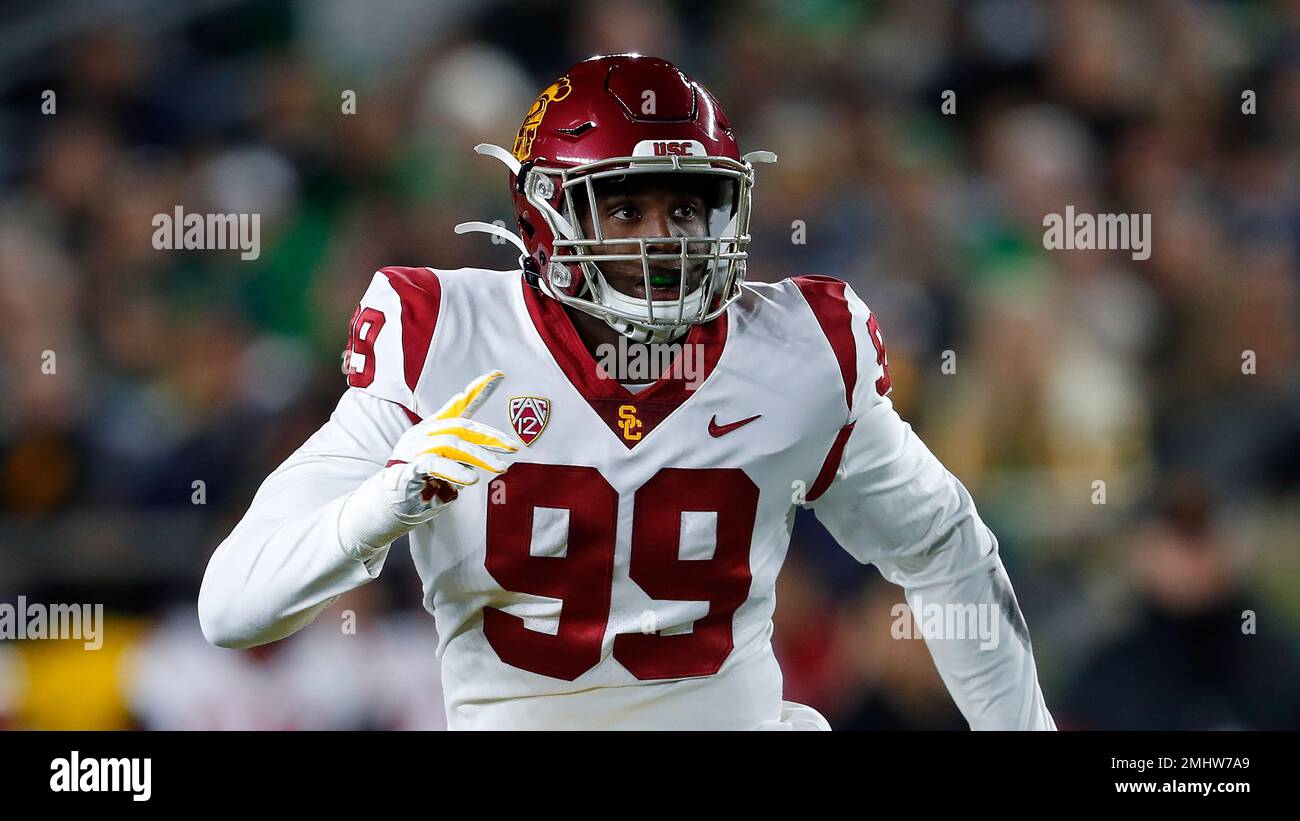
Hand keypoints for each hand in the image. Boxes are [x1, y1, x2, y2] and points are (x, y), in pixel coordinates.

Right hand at [339, 370, 519, 554]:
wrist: (388, 503)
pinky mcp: (410, 467)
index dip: (478, 389)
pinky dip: (454, 471)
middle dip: (491, 436)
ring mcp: (416, 449)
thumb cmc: (421, 481)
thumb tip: (496, 443)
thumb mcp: (447, 461)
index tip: (499, 374)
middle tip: (514, 448)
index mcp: (435, 429)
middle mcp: (425, 433)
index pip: (459, 406)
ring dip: (480, 456)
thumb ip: (465, 449)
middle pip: (463, 426)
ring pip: (453, 444)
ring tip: (501, 468)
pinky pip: (434, 465)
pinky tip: (471, 480)